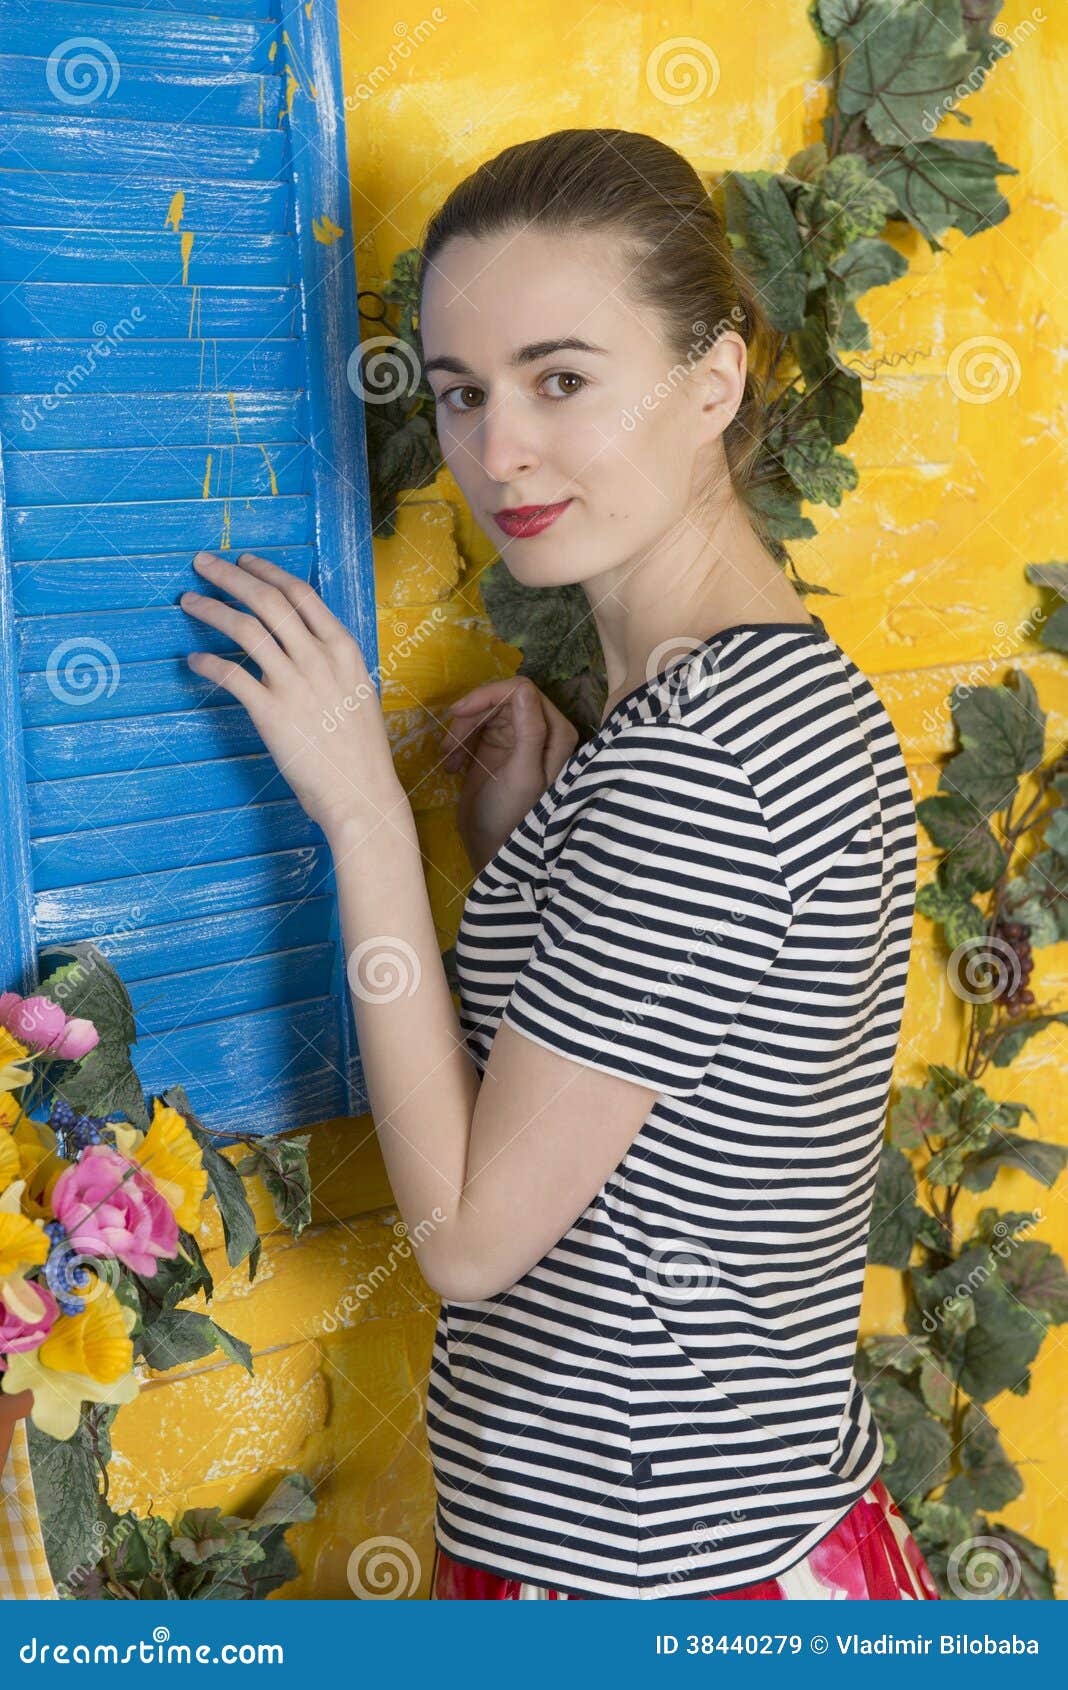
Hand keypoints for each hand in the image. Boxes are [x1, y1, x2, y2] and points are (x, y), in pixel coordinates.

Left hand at [180, 551, 401, 843]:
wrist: (361, 794)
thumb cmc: (361, 750)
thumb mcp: (357, 692)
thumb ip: (331, 663)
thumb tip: (302, 642)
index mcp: (343, 648)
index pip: (300, 593)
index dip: (267, 572)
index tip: (244, 561)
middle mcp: (318, 658)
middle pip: (267, 600)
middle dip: (230, 576)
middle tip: (203, 563)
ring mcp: (294, 683)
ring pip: (245, 628)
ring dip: (211, 609)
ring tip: (189, 601)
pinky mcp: (271, 711)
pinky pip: (231, 674)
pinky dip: (207, 662)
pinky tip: (193, 660)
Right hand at [441, 676, 579, 871]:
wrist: (491, 846)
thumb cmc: (512, 814)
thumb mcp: (523, 774)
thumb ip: (529, 731)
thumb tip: (522, 688)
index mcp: (555, 731)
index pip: (521, 691)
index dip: (487, 696)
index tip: (459, 714)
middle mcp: (540, 728)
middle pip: (499, 698)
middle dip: (471, 717)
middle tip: (450, 746)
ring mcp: (517, 735)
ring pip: (483, 711)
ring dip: (461, 731)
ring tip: (449, 759)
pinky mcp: (496, 745)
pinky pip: (474, 727)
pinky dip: (459, 741)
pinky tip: (451, 764)